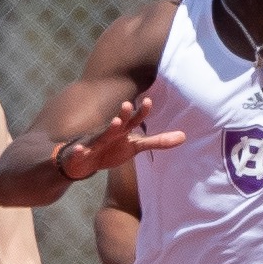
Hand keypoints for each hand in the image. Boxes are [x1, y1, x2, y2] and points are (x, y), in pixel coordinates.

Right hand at [59, 97, 185, 177]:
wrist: (82, 162)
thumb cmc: (111, 150)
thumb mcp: (135, 147)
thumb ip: (157, 141)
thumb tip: (184, 136)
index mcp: (121, 131)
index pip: (133, 120)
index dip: (141, 112)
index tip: (149, 101)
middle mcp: (108, 134)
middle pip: (116, 124)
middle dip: (122, 115)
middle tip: (128, 104)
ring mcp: (93, 144)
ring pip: (100, 136)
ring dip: (107, 129)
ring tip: (115, 122)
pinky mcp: (78, 155)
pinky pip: (78, 153)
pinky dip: (79, 151)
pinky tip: (81, 150)